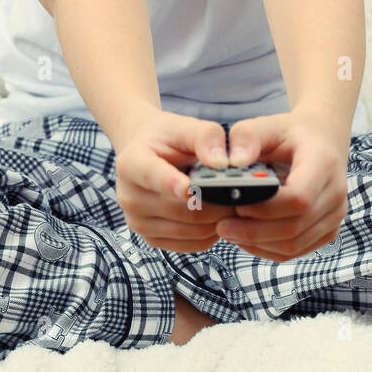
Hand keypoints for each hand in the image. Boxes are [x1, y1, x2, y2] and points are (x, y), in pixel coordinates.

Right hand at [114, 108, 234, 252]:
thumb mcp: (183, 127)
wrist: (145, 152)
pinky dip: (212, 233)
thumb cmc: (168, 138)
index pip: (153, 176)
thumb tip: (223, 163)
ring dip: (219, 219)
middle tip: (243, 194)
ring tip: (233, 202)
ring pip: (192, 231)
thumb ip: (205, 137)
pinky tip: (219, 215)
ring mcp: (138, 222)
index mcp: (131, 163)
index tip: (194, 187)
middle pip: (182, 210)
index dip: (174, 183)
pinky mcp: (151, 239)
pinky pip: (192, 244)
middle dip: (217, 203)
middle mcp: (129, 196)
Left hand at [215, 109, 348, 261]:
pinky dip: (268, 249)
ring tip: (229, 231)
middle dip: (254, 231)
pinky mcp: (328, 230)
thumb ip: (247, 136)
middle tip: (222, 226)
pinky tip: (246, 238)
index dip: (265, 208)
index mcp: (324, 164)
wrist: (322, 139)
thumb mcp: (269, 124)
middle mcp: (336, 193)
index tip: (236, 205)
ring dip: (258, 243)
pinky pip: (297, 251)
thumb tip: (233, 162)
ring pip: (294, 245)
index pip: (298, 198)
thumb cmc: (290, 133)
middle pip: (294, 227)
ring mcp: (335, 215)